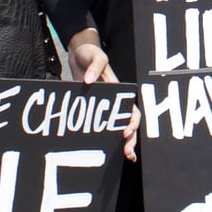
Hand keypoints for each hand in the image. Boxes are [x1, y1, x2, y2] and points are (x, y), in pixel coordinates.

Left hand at [66, 28, 138, 156]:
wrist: (80, 54)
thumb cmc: (91, 54)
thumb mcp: (95, 56)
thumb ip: (95, 67)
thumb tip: (89, 81)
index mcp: (119, 91)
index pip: (132, 111)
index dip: (131, 122)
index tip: (125, 131)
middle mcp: (115, 102)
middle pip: (130, 124)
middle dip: (131, 139)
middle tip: (127, 153)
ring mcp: (105, 108)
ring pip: (120, 128)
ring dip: (125, 143)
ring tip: (127, 156)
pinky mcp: (94, 110)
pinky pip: (103, 126)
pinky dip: (108, 139)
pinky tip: (108, 150)